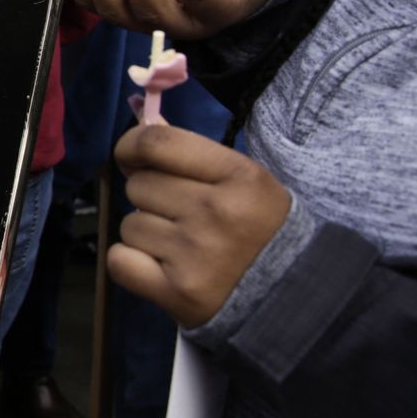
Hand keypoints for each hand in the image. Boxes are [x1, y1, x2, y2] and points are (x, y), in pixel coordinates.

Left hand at [110, 124, 291, 328]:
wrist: (297, 295)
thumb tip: (140, 122)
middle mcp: (216, 212)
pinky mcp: (178, 293)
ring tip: (180, 247)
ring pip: (129, 225)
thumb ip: (191, 152)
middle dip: (150, 197)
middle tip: (179, 215)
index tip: (131, 158)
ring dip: (145, 234)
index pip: (156, 143)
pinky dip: (131, 263)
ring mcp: (196, 255)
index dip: (130, 146)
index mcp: (240, 177)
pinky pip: (119, 260)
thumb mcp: (243, 180)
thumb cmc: (262, 229)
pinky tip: (161, 267)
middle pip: (138, 185)